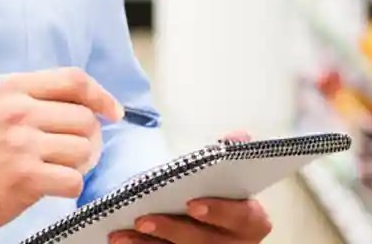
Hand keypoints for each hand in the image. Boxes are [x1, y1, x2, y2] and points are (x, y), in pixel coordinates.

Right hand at [0, 68, 124, 239]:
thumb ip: (34, 96)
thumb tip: (86, 102)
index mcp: (13, 89)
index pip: (74, 80)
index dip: (101, 95)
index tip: (111, 111)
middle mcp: (19, 112)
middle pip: (85, 118)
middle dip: (90, 138)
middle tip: (76, 150)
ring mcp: (22, 145)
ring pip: (84, 150)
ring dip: (80, 164)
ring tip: (61, 167)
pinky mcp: (26, 178)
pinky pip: (73, 180)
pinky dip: (69, 185)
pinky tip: (51, 184)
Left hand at [108, 132, 271, 243]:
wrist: (210, 215)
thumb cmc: (218, 191)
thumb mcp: (225, 173)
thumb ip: (230, 156)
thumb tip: (237, 137)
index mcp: (250, 221)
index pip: (243, 218)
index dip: (219, 212)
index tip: (192, 204)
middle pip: (205, 242)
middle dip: (172, 230)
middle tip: (143, 220)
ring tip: (121, 234)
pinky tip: (121, 240)